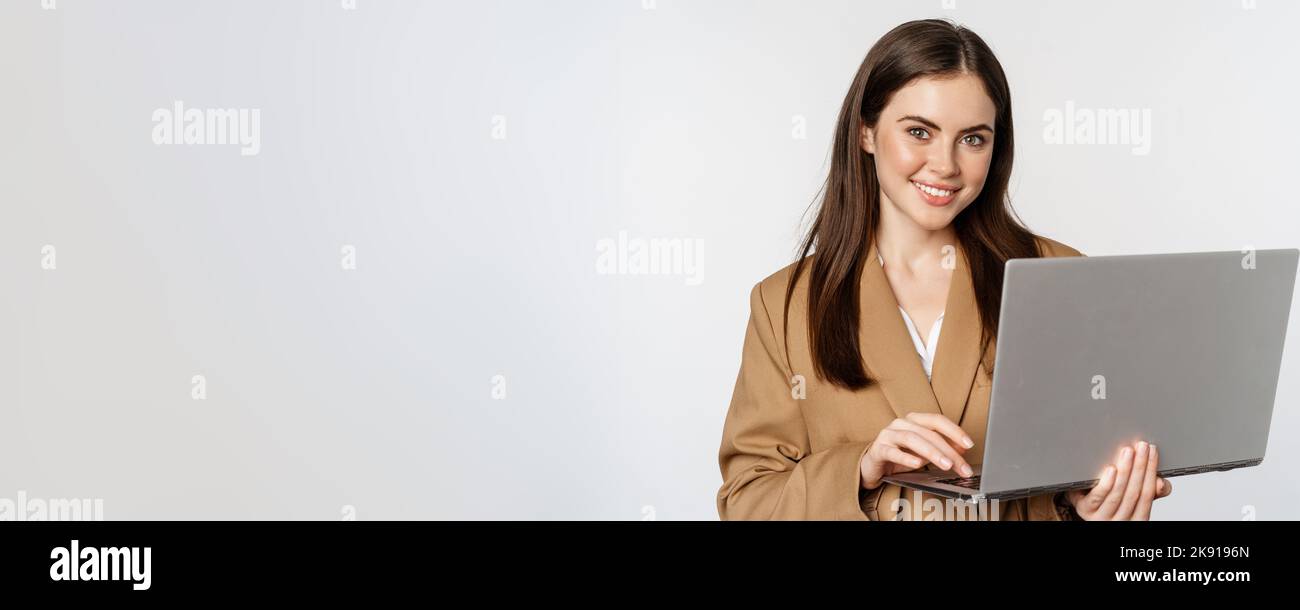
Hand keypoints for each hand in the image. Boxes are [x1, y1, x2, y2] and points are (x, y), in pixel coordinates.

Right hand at [860, 412, 975, 489]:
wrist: (872, 466)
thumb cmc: (899, 456)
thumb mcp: (923, 452)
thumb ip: (941, 448)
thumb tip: (962, 449)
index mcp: (914, 420)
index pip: (937, 420)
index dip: (955, 431)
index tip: (969, 444)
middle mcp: (901, 423)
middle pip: (929, 433)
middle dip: (949, 450)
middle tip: (961, 466)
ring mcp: (888, 435)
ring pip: (913, 439)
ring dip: (932, 453)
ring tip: (946, 465)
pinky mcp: (878, 449)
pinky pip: (893, 452)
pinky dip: (907, 458)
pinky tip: (918, 464)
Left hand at [1064, 441, 1173, 519]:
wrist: (1084, 504)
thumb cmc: (1110, 499)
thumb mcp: (1133, 496)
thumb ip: (1150, 490)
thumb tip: (1162, 483)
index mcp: (1137, 518)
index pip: (1148, 494)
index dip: (1152, 471)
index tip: (1153, 452)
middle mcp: (1121, 520)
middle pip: (1134, 492)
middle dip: (1140, 466)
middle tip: (1142, 446)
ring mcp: (1102, 517)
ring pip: (1117, 493)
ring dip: (1125, 470)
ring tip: (1128, 452)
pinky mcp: (1086, 510)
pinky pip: (1097, 497)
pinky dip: (1107, 482)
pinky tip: (1111, 469)